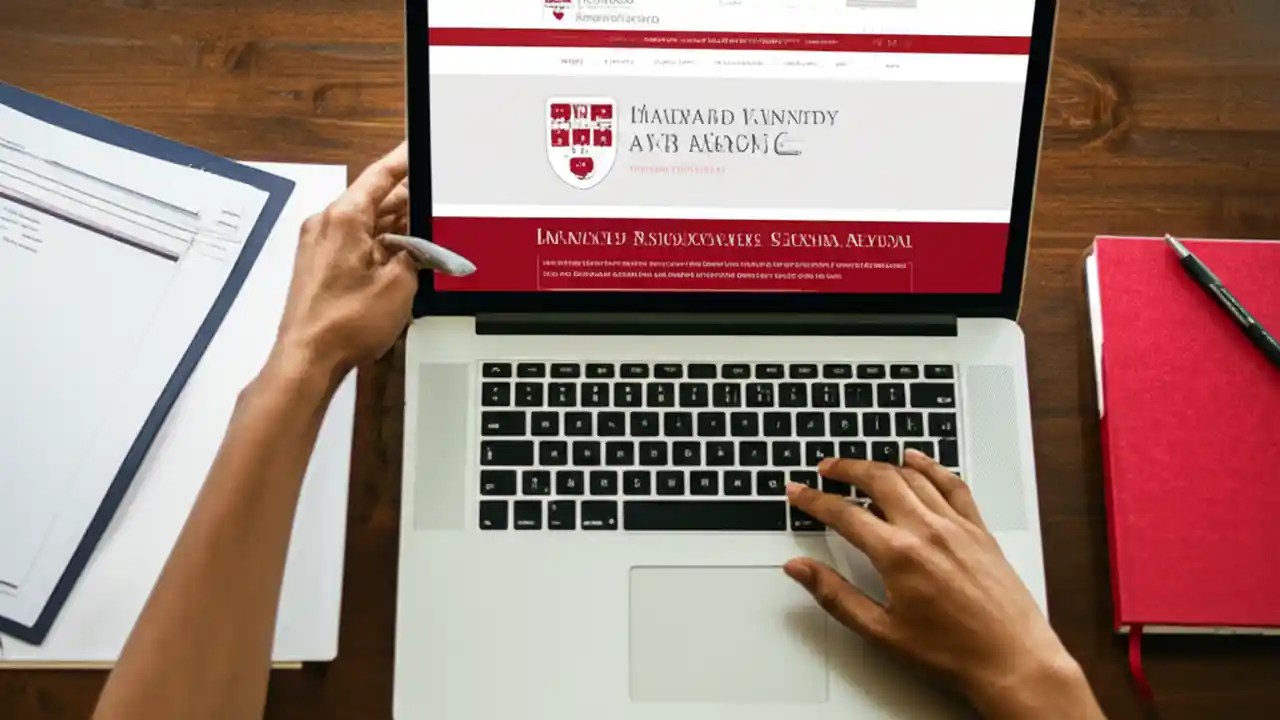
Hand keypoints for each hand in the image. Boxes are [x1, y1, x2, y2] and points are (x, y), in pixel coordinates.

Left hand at [273, 142, 417, 382]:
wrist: (308, 358)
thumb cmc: (344, 323)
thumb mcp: (400, 284)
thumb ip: (416, 254)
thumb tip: (421, 246)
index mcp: (344, 218)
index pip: (380, 176)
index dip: (404, 160)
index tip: (417, 146)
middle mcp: (326, 225)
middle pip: (374, 200)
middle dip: (407, 203)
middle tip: (436, 202)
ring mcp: (320, 246)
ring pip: (366, 224)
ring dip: (396, 228)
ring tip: (426, 235)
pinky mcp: (319, 266)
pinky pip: (355, 243)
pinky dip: (379, 246)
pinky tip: (401, 259)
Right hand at [784, 451, 1102, 719]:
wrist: (1012, 661)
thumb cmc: (953, 652)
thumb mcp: (882, 631)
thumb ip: (835, 595)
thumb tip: (801, 570)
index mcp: (899, 555)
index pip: (844, 514)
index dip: (814, 500)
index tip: (798, 492)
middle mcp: (928, 531)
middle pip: (878, 479)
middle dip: (846, 469)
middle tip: (826, 469)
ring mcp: (957, 526)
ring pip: (913, 476)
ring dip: (882, 465)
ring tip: (862, 466)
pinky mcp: (980, 530)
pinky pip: (952, 485)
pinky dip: (930, 467)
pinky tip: (917, 461)